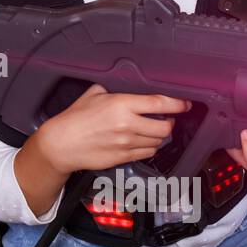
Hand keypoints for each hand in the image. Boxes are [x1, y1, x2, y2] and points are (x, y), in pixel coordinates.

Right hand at [28, 83, 190, 174]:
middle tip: (166, 118)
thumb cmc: (74, 119)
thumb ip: (113, 90)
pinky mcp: (124, 157)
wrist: (61, 144)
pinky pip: (147, 153)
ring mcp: (127, 143)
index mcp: (121, 104)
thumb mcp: (93, 95)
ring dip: (160, 135)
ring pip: (158, 141)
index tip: (184, 104)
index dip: (177, 104)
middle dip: (170, 122)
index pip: (160, 103)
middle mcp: (127, 124)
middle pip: (165, 126)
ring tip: (153, 130)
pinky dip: (150, 147)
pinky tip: (144, 141)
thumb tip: (125, 88)